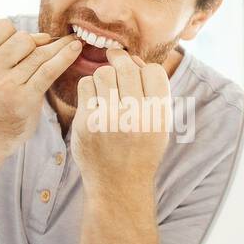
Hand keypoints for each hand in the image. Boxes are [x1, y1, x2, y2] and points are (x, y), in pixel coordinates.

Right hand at [0, 19, 82, 158]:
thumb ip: (3, 54)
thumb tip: (44, 36)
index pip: (3, 27)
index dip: (18, 32)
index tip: (28, 45)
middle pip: (23, 39)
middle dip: (38, 43)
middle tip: (48, 51)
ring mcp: (5, 85)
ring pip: (39, 54)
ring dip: (59, 47)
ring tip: (73, 43)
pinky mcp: (23, 98)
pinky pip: (49, 70)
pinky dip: (65, 57)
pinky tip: (76, 49)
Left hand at [72, 48, 171, 193]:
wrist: (118, 183)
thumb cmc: (139, 150)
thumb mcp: (159, 124)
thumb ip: (152, 94)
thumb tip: (133, 59)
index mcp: (158, 113)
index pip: (153, 70)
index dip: (142, 66)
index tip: (134, 71)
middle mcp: (135, 115)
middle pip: (126, 67)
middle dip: (119, 62)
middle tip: (114, 61)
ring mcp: (109, 119)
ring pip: (103, 73)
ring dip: (103, 75)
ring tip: (105, 86)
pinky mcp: (86, 123)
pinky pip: (85, 86)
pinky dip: (88, 87)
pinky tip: (93, 98)